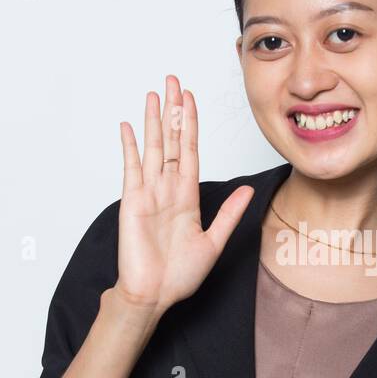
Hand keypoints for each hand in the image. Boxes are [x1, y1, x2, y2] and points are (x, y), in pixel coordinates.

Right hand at [112, 75, 254, 314]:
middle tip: (174, 80)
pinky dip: (131, 146)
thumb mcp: (214, 241)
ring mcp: (149, 193)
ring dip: (155, 120)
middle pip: (172, 141)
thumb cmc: (179, 276)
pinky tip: (129, 126)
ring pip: (154, 148)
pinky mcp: (133, 202)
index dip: (192, 124)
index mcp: (187, 197)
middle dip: (174, 110)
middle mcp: (168, 190)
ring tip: (156, 93)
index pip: (191, 151)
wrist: (154, 296)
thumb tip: (247, 190)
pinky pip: (132, 168)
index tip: (192, 99)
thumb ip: (230, 213)